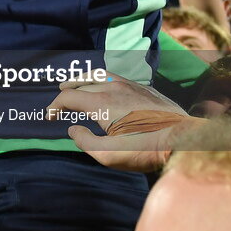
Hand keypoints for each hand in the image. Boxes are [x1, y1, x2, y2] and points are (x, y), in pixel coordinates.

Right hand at [46, 74, 200, 171]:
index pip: (69, 97)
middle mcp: (113, 88)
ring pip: (100, 75)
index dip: (54, 106)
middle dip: (66, 92)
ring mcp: (130, 85)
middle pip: (82, 83)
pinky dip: (102, 80)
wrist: (181, 139)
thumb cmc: (145, 150)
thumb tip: (72, 130)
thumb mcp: (109, 155)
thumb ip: (85, 142)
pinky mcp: (144, 88)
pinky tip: (105, 87)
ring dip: (83, 79)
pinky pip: (116, 78)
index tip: (49, 116)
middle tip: (58, 101)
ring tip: (76, 84)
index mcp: (101, 103)